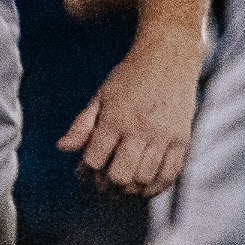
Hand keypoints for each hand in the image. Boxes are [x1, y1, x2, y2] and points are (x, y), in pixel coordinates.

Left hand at [60, 32, 205, 196]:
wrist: (170, 56)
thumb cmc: (131, 76)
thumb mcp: (101, 95)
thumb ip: (82, 124)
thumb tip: (62, 148)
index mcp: (116, 118)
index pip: (95, 160)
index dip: (87, 170)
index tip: (87, 168)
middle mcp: (140, 129)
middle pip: (120, 176)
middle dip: (108, 184)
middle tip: (105, 181)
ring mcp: (163, 136)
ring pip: (144, 179)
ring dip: (131, 189)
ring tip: (125, 184)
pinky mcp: (182, 139)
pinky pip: (170, 174)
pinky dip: (156, 187)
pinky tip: (146, 187)